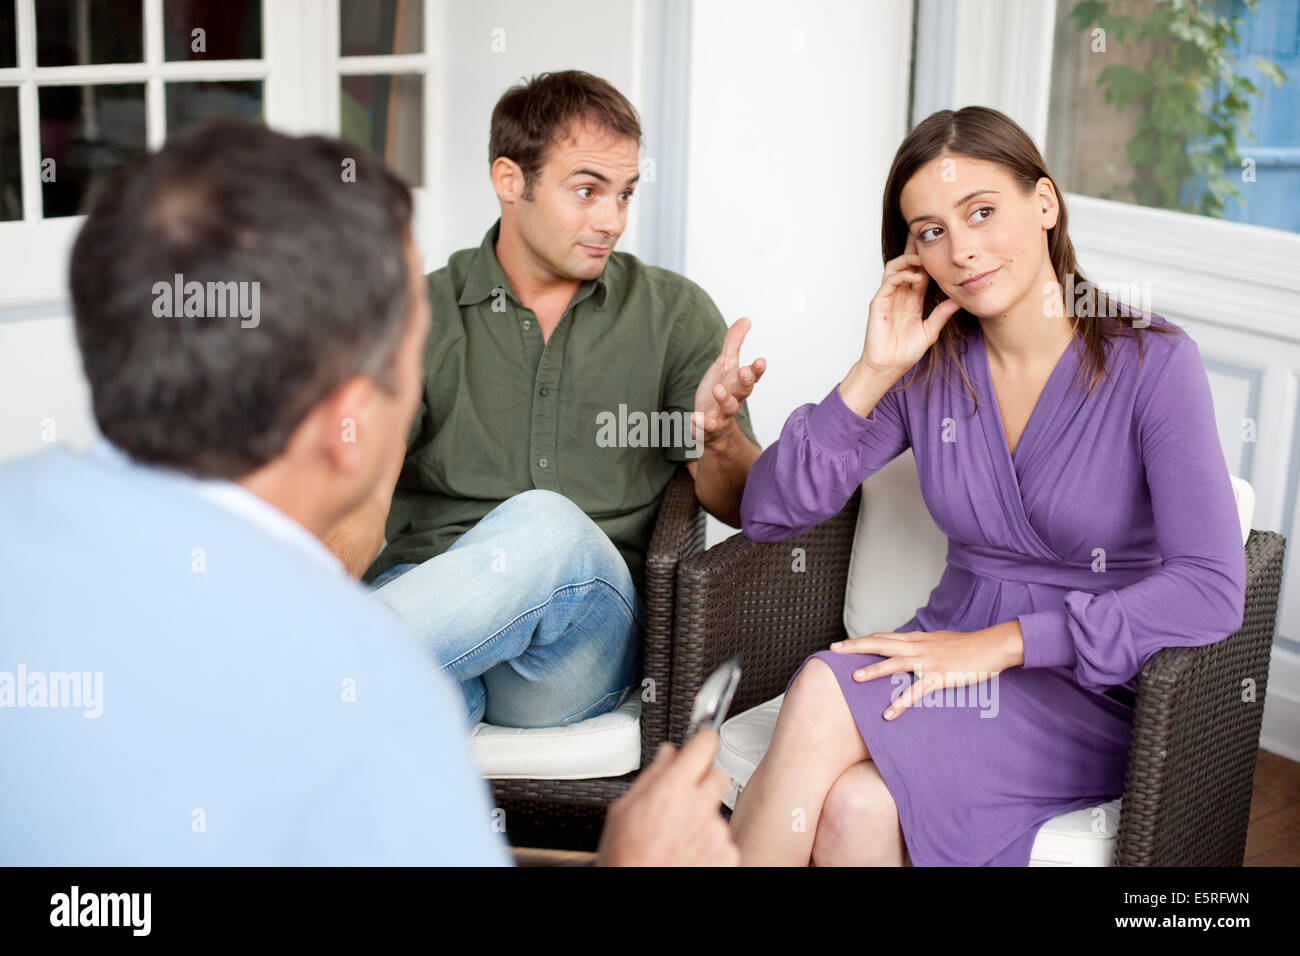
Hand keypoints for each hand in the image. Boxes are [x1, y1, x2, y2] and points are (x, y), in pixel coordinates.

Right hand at [595, 728, 738, 865]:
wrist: (635, 892)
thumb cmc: (626, 859)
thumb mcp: (623, 810)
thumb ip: (652, 776)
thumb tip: (667, 754)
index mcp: (672, 789)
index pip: (704, 743)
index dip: (703, 739)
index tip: (703, 739)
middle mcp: (699, 807)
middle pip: (718, 774)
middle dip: (704, 780)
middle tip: (685, 797)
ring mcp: (716, 832)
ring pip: (719, 809)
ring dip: (704, 816)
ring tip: (678, 836)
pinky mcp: (727, 854)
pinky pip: (723, 838)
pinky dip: (710, 843)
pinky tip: (688, 852)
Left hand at [692, 316, 765, 450]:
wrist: (714, 428)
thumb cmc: (720, 393)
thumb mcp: (726, 366)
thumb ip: (734, 344)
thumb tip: (746, 319)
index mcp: (738, 384)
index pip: (752, 376)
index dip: (757, 369)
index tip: (761, 360)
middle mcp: (734, 399)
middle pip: (744, 390)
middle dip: (746, 381)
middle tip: (745, 372)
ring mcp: (722, 414)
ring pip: (728, 408)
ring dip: (724, 399)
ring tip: (717, 389)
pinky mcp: (708, 427)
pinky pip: (706, 426)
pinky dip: (701, 423)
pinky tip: (694, 417)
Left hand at [829, 624, 1019, 719]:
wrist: (992, 646)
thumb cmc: (967, 647)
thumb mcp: (938, 641)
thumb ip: (920, 645)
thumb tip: (905, 647)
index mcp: (917, 639)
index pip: (883, 637)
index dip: (861, 640)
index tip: (842, 644)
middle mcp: (918, 647)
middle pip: (881, 644)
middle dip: (856, 647)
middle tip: (834, 649)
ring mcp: (928, 661)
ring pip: (895, 664)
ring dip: (874, 671)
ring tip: (854, 679)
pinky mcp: (940, 676)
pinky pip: (917, 691)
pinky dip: (901, 702)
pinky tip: (889, 714)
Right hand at [861, 233, 959, 377]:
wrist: (889, 367)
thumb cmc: (905, 352)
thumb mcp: (931, 330)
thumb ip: (942, 313)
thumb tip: (959, 299)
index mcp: (912, 300)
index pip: (920, 272)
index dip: (929, 259)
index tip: (942, 248)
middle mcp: (899, 295)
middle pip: (906, 264)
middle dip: (916, 249)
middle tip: (929, 237)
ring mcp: (888, 297)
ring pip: (895, 267)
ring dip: (909, 260)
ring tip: (924, 259)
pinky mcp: (879, 303)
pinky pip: (889, 281)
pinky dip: (902, 275)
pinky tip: (916, 277)